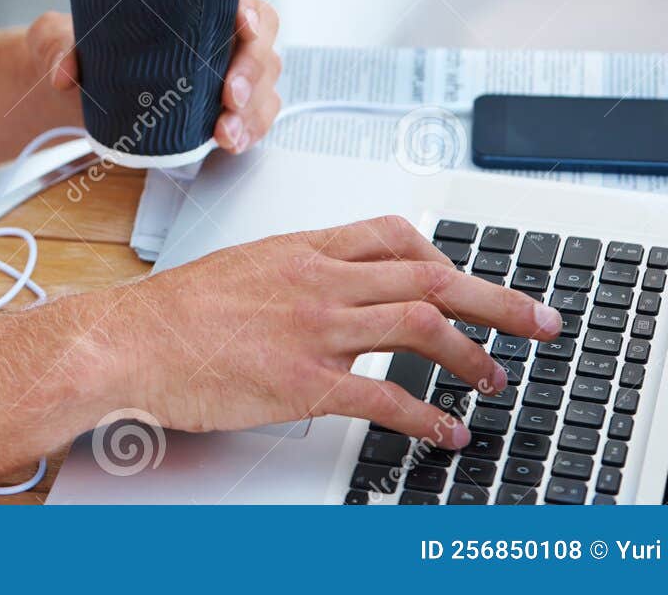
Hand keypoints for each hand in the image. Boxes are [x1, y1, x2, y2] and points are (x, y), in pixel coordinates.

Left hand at [27, 0, 281, 153]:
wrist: (75, 90)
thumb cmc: (79, 48)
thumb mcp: (54, 40)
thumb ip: (55, 47)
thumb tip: (64, 72)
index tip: (243, 21)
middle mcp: (215, 25)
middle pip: (261, 34)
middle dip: (253, 65)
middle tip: (230, 93)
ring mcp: (226, 65)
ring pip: (264, 78)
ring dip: (254, 107)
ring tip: (226, 130)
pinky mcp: (224, 103)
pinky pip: (254, 114)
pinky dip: (249, 129)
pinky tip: (231, 141)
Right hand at [97, 215, 562, 445]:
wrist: (127, 340)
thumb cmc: (171, 312)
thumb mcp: (240, 267)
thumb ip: (292, 273)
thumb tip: (326, 288)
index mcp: (302, 249)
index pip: (395, 234)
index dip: (446, 254)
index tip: (470, 275)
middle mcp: (319, 281)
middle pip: (431, 274)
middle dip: (497, 298)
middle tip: (540, 320)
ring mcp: (315, 329)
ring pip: (423, 325)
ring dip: (473, 356)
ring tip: (496, 379)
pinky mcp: (305, 382)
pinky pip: (386, 395)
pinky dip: (428, 416)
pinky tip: (445, 432)